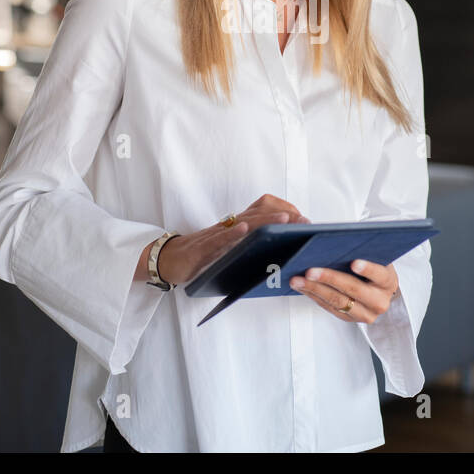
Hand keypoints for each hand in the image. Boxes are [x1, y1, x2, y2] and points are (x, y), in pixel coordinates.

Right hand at [157, 193, 309, 285]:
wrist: (169, 259)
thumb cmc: (200, 257)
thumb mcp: (229, 252)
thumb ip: (248, 249)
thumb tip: (277, 257)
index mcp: (236, 228)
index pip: (263, 215)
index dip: (283, 214)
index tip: (304, 220)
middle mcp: (228, 227)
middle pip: (258, 216)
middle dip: (282, 218)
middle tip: (304, 221)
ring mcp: (216, 235)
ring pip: (243, 224)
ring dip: (265, 221)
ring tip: (284, 220)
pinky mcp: (203, 247)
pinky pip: (219, 238)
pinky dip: (232, 233)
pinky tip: (245, 229)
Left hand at [290, 259, 398, 323]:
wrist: (378, 289)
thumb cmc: (374, 266)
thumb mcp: (375, 256)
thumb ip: (363, 249)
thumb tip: (337, 238)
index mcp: (388, 281)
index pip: (379, 274)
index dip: (368, 269)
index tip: (354, 262)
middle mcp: (379, 301)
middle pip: (353, 290)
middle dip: (329, 278)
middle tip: (310, 270)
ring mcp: (365, 313)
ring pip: (338, 302)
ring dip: (314, 289)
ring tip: (298, 279)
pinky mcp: (350, 318)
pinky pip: (329, 307)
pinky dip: (314, 296)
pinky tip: (302, 286)